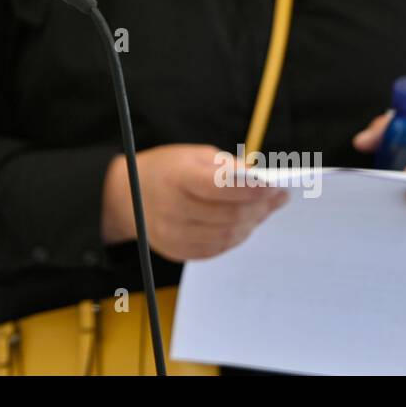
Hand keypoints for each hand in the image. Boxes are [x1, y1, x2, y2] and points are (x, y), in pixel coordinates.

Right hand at [100, 145, 289, 260]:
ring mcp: (171, 234)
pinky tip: (244, 224)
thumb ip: (228, 168)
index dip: (251, 188)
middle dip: (259, 207)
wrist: (127, 194)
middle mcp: (170, 208)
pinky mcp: (175, 251)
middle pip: (227, 215)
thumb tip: (263, 183)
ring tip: (264, 210)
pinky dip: (236, 237)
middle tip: (278, 197)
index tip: (274, 185)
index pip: (219, 186)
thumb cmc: (168, 169)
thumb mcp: (194, 155)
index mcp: (175, 177)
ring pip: (226, 235)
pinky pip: (216, 249)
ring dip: (252, 223)